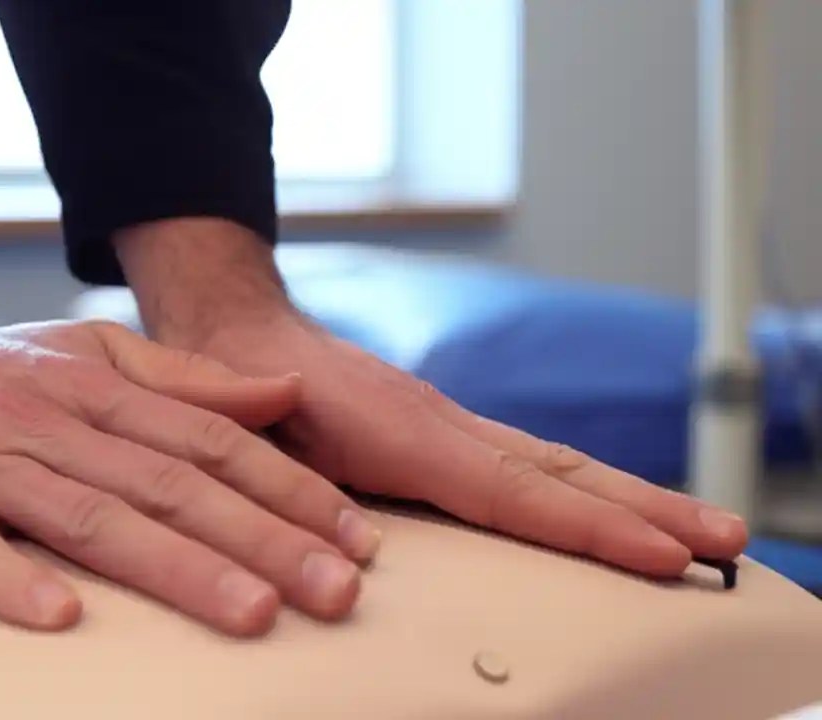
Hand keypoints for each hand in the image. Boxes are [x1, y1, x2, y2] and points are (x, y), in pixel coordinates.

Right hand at [0, 243, 379, 635]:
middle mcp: (55, 423)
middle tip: (337, 592)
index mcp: (103, 390)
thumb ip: (187, 376)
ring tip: (251, 612)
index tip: (355, 538)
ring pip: (92, 516)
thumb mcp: (91, 350)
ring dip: (175, 565)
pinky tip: (61, 618)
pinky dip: (9, 577)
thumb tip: (285, 391)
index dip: (290, 488)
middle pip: (172, 485)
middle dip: (263, 539)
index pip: (214, 442)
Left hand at [118, 219, 748, 577]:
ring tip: (702, 531)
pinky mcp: (440, 428)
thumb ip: (297, 486)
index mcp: (402, 433)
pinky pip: (524, 463)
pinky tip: (612, 510)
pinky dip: (580, 490)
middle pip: (560, 472)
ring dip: (631, 498)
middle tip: (725, 540)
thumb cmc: (242, 391)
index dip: (586, 528)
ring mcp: (445, 422)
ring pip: (553, 464)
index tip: (659, 555)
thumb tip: (343, 540)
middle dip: (645, 509)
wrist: (240, 332)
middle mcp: (440, 424)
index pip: (513, 492)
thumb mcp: (254, 441)